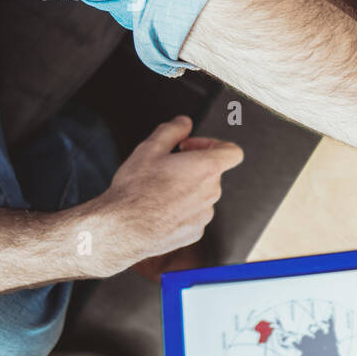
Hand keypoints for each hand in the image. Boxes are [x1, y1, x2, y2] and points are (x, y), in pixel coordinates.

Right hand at [76, 116, 242, 276]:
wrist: (123, 229)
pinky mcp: (196, 232)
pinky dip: (181, 210)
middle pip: (212, 173)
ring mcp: (205, 215)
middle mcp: (212, 192)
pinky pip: (193, 215)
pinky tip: (158, 210)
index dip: (214, 144)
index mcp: (207, 168)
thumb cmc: (135, 189)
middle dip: (192, 166)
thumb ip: (172, 130)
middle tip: (166, 166)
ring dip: (186, 188)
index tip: (191, 147)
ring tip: (157, 190)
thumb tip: (184, 123)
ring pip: (202, 195)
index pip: (233, 152)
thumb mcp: (149, 148)